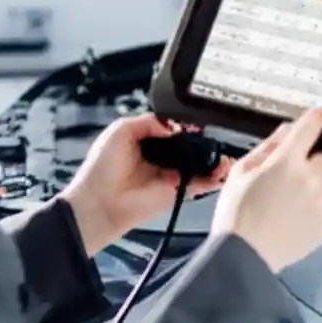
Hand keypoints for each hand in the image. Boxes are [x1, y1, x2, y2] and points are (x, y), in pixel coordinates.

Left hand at [62, 114, 230, 255]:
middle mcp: (160, 158)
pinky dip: (213, 178)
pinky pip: (200, 184)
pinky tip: (220, 170)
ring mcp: (170, 175)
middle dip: (202, 141)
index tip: (196, 122)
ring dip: (212, 159)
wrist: (100, 201)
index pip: (173, 129)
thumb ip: (149, 121)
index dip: (185, 125)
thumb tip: (173, 125)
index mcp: (147, 141)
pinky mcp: (176, 191)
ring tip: (222, 154)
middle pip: (189, 146)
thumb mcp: (121, 129)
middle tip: (211, 136)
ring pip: (198, 164)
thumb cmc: (101, 168)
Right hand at [210, 108, 321, 272]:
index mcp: (287, 161)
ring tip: (289, 205)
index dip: (315, 118)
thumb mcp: (241, 171)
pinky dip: (316, 208)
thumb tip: (287, 130)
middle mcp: (311, 178)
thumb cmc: (236, 212)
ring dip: (313, 187)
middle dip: (307, 165)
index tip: (321, 113)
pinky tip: (295, 219)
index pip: (308, 129)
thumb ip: (268, 147)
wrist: (245, 256)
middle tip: (286, 180)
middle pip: (321, 159)